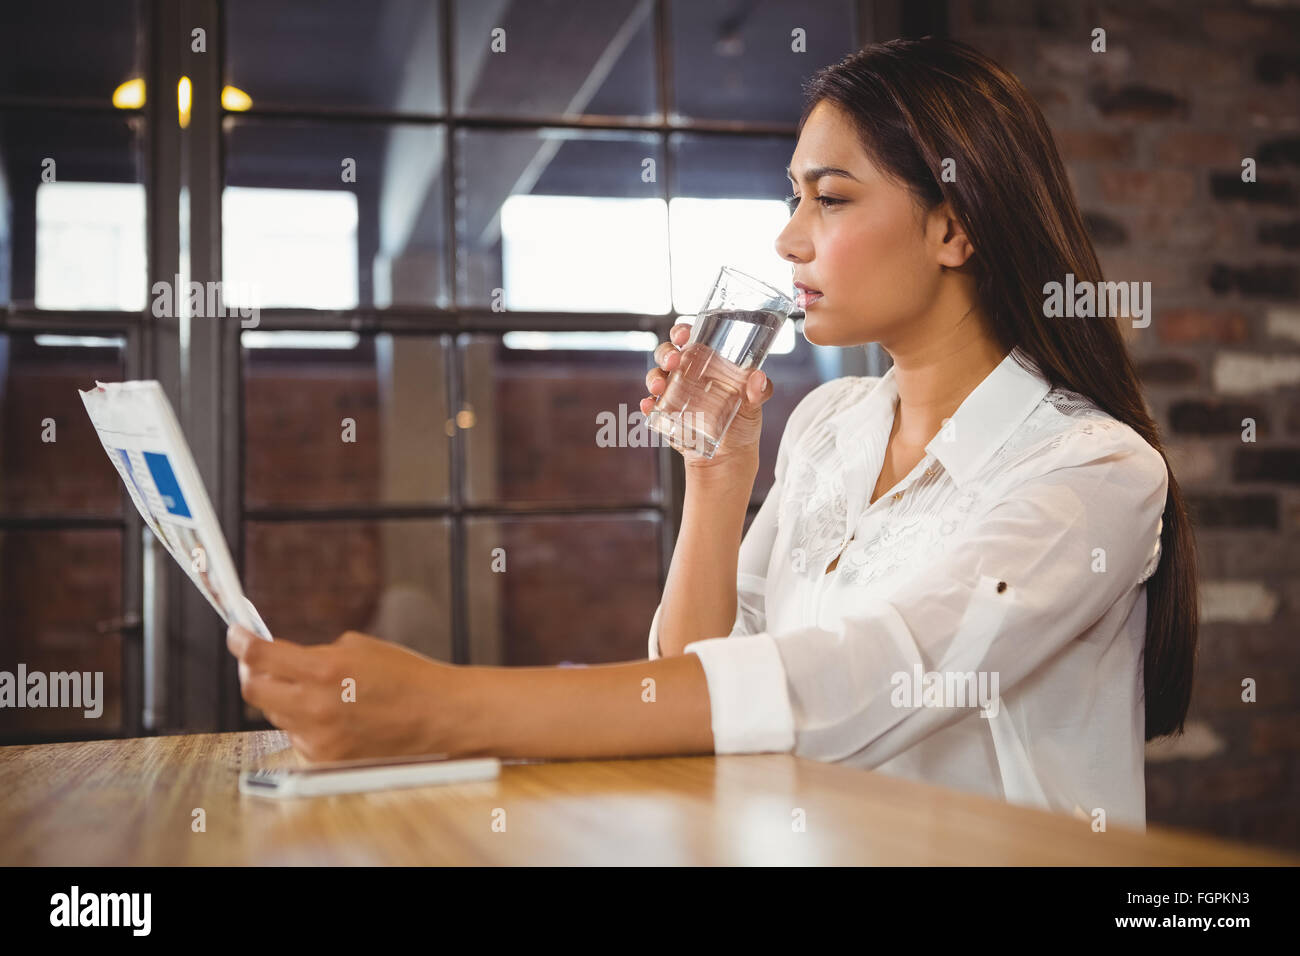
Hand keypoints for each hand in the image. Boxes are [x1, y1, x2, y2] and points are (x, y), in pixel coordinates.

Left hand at [226, 624, 466, 762]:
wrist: (439, 716)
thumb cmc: (408, 678)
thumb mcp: (360, 648)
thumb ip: (316, 653)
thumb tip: (284, 656)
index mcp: (325, 669)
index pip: (261, 656)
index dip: (241, 643)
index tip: (236, 635)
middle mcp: (315, 706)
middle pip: (254, 690)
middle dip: (253, 672)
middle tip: (260, 662)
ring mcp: (319, 737)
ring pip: (275, 714)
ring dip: (284, 698)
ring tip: (317, 691)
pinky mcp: (326, 759)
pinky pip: (298, 736)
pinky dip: (305, 723)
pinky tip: (333, 715)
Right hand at [640, 322, 774, 475]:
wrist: (730, 455)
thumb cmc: (742, 420)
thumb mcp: (754, 403)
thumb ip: (760, 390)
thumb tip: (758, 378)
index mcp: (705, 361)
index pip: (688, 339)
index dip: (681, 332)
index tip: (682, 336)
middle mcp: (686, 373)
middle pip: (667, 354)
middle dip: (665, 353)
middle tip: (673, 361)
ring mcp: (674, 393)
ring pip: (656, 376)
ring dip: (653, 378)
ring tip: (658, 387)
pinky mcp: (666, 414)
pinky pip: (651, 405)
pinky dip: (647, 404)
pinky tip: (648, 406)